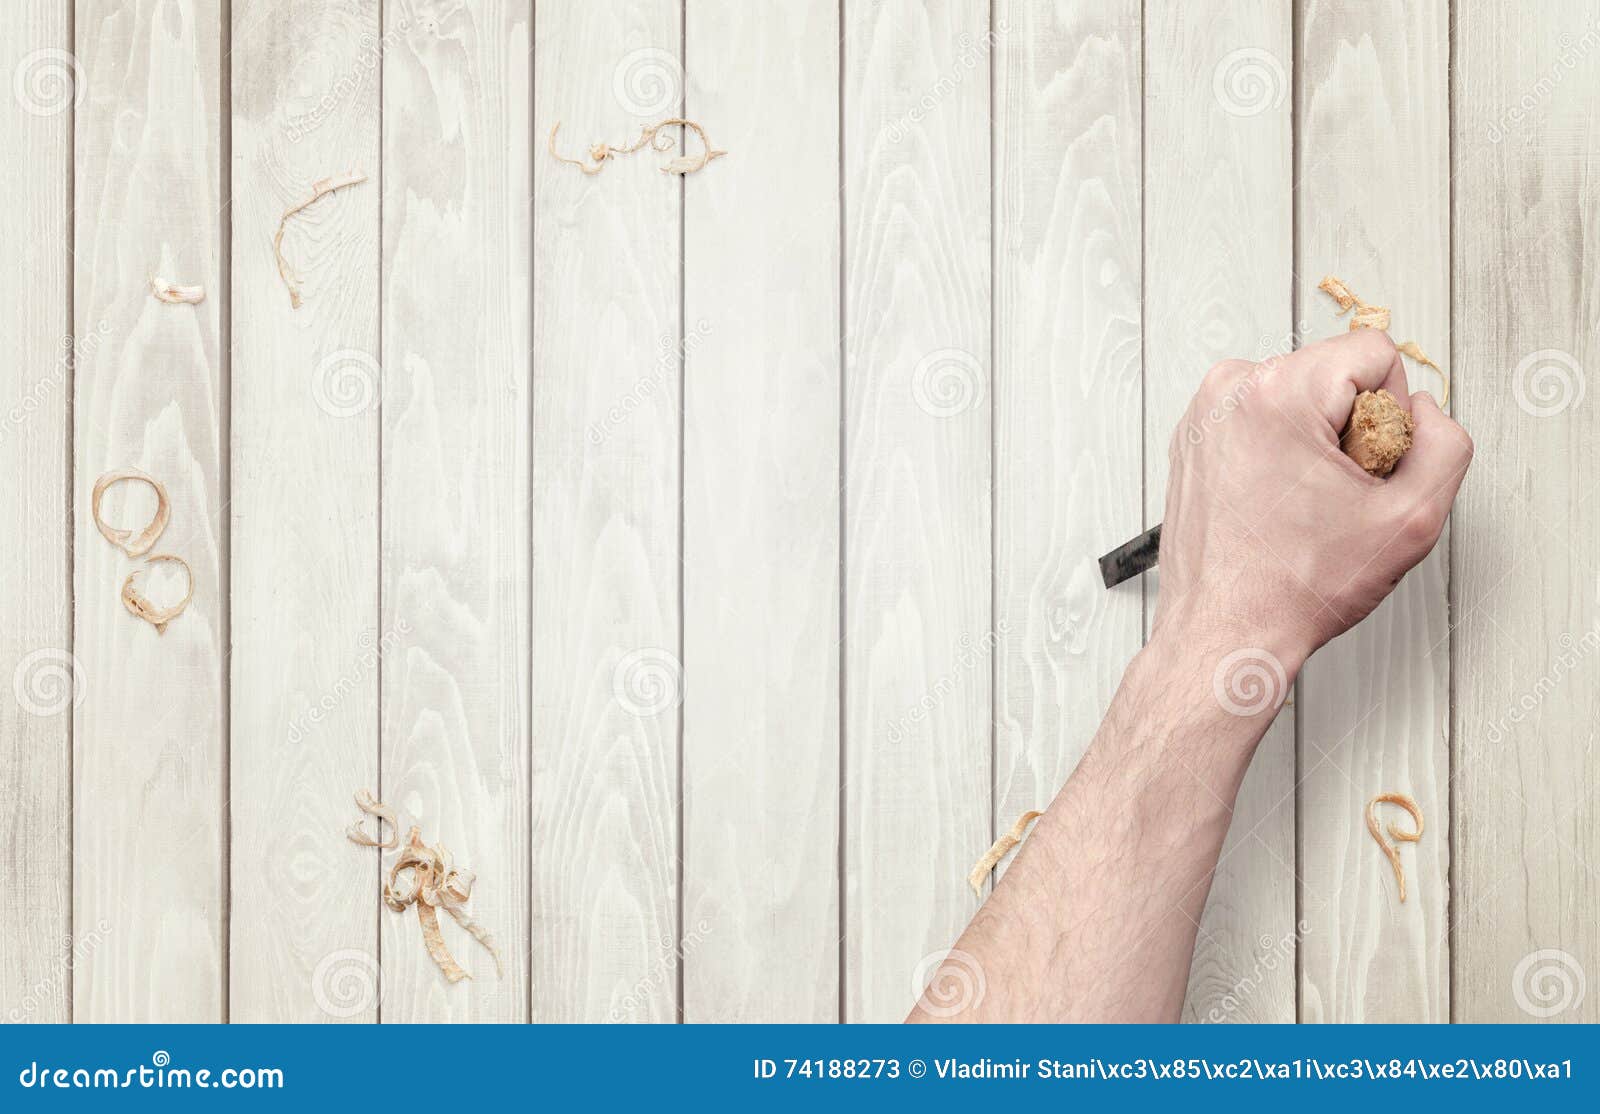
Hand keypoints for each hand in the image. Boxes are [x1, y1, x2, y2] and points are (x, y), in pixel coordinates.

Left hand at [1152, 330, 1472, 674]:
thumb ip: (1446, 444)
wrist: (1225, 631)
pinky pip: (1262, 421)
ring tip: (1304, 503)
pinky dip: (1279, 453)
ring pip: (1299, 397)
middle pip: (1333, 373)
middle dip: (1352, 428)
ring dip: (1315, 441)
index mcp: (1277, 392)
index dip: (1391, 413)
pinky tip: (1277, 504)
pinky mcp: (1194, 440)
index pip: (1373, 352)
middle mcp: (1229, 390)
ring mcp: (1204, 415)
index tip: (1365, 469)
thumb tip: (1424, 410)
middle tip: (1334, 495)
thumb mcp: (1412, 517)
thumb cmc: (1295, 586)